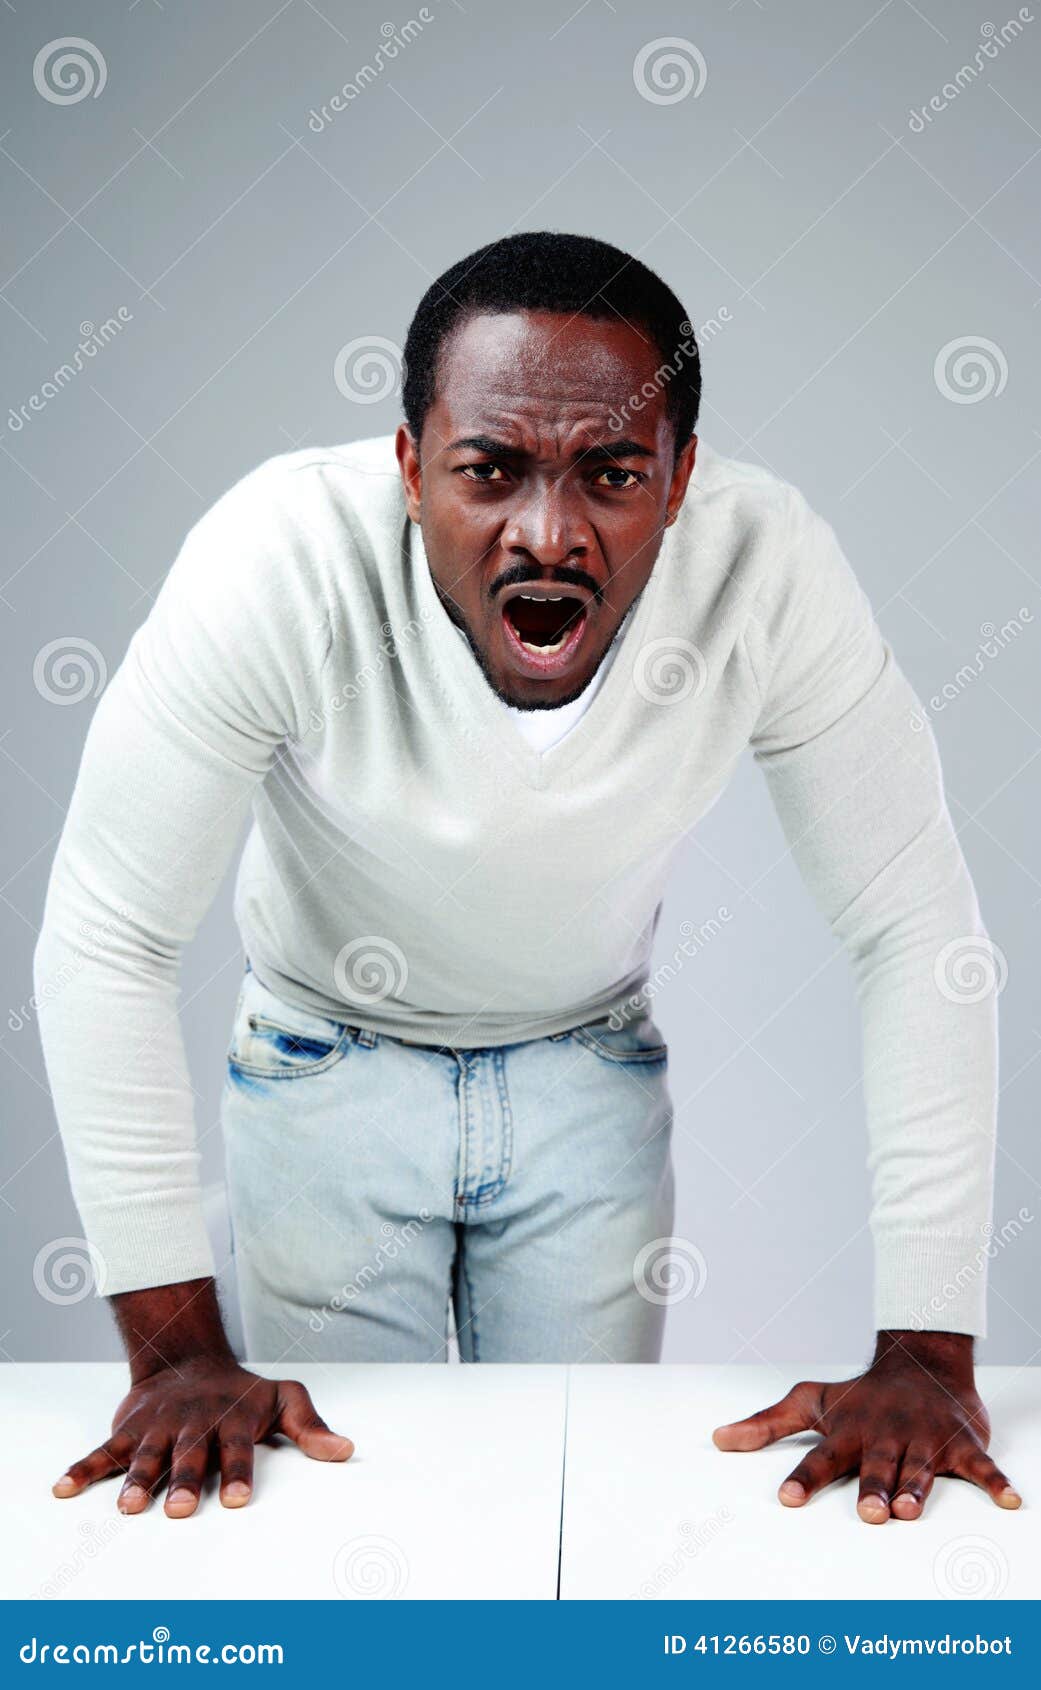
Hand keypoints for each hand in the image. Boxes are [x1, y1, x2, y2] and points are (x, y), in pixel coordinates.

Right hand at [51, 1357, 353, 1517]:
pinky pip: (104, 1451)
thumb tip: (346, 1451)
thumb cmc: (241, 1391)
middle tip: (180, 1510)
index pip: (238, 1449)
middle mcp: (194, 1424)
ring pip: (146, 1455)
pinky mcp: (130, 1430)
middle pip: (189, 1455)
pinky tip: (64, 1488)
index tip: (238, 1499)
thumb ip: (311, 1428)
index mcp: (232, 1421)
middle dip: (186, 1480)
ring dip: (138, 1480)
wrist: (186, 1358)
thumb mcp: (283, 1399)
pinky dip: (83, 1468)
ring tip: (131, 1508)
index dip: (238, 1472)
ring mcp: (159, 1427)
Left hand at [712, 1329, 1022, 1523]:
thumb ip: (766, 1425)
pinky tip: (1010, 1500)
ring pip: (921, 1469)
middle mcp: (885, 1437)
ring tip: (911, 1510)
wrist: (921, 1360)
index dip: (804, 1478)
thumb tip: (718, 1439)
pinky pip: (982, 1466)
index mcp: (848, 1432)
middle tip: (871, 1512)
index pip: (821, 1458)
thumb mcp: (811, 1401)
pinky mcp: (961, 1443)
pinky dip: (996, 1481)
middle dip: (874, 1488)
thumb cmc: (862, 1394)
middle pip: (877, 1467)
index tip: (788, 1500)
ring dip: (917, 1489)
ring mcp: (925, 1440)